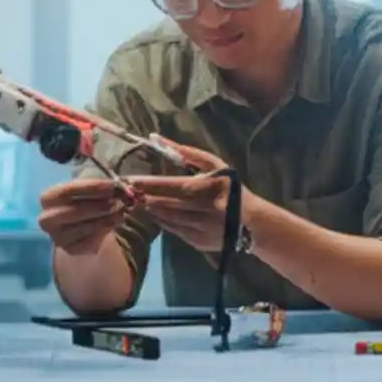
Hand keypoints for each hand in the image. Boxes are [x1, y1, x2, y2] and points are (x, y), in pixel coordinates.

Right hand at [37, 179, 126, 255]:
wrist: (89, 221)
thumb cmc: (90, 199)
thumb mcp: (96, 187)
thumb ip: (108, 185)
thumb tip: (128, 185)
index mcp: (49, 197)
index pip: (68, 190)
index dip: (93, 187)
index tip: (114, 186)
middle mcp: (47, 218)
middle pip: (74, 211)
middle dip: (100, 206)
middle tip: (119, 202)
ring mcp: (57, 236)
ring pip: (83, 228)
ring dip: (106, 219)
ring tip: (120, 212)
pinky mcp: (70, 249)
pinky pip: (88, 243)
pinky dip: (103, 233)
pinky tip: (112, 224)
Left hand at [130, 137, 236, 253]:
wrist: (252, 222)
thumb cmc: (230, 188)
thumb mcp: (214, 165)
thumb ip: (185, 153)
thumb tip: (156, 139)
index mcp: (204, 189)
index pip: (170, 186)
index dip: (147, 184)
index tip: (129, 180)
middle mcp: (200, 211)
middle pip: (163, 204)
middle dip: (144, 197)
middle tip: (129, 190)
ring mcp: (197, 229)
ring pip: (165, 219)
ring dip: (151, 209)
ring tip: (141, 200)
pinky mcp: (195, 242)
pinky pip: (172, 230)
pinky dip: (162, 221)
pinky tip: (157, 213)